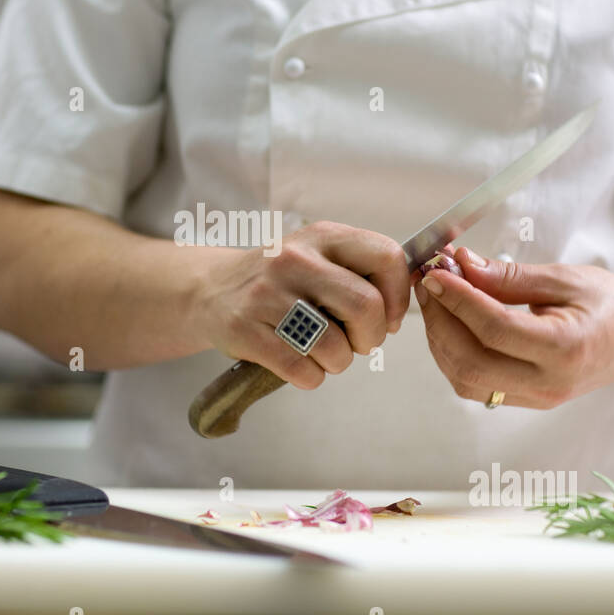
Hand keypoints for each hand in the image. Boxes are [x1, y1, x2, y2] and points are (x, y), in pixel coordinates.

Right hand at [193, 221, 410, 388]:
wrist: (209, 290)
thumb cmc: (278, 281)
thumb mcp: (317, 256)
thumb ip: (360, 271)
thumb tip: (404, 305)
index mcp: (322, 236)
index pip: (387, 257)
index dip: (399, 296)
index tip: (390, 317)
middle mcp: (295, 259)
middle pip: (366, 307)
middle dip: (371, 338)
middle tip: (358, 342)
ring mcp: (267, 294)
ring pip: (335, 346)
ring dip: (339, 362)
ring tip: (323, 352)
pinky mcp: (244, 329)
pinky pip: (301, 369)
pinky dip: (310, 377)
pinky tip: (300, 365)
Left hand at [414, 246, 613, 407]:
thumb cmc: (612, 304)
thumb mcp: (566, 278)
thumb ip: (510, 276)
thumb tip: (461, 265)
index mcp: (566, 350)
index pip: (494, 329)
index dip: (456, 299)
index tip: (434, 272)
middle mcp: (549, 383)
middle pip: (470, 360)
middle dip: (439, 319)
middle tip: (428, 282)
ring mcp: (536, 398)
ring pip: (464, 378)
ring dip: (439, 337)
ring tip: (437, 297)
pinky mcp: (526, 400)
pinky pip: (474, 383)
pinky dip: (452, 352)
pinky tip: (451, 321)